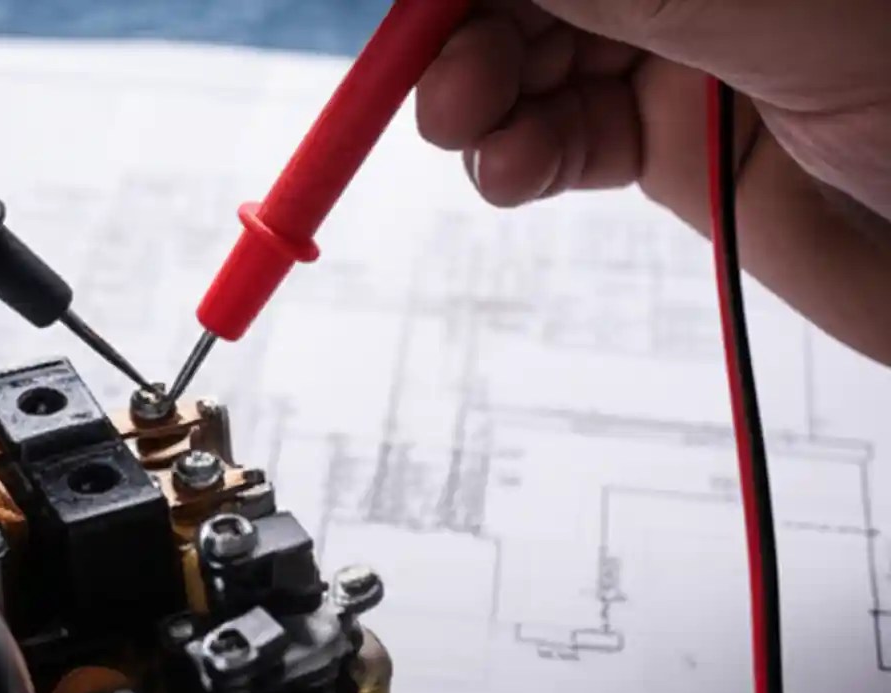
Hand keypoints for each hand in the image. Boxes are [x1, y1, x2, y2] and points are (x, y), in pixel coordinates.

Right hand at [416, 0, 890, 363]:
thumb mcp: (772, 14)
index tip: (424, 11)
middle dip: (472, 38)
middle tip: (442, 90)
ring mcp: (679, 58)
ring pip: (534, 67)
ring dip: (485, 106)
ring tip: (476, 140)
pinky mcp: (668, 147)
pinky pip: (562, 142)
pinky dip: (520, 160)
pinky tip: (512, 172)